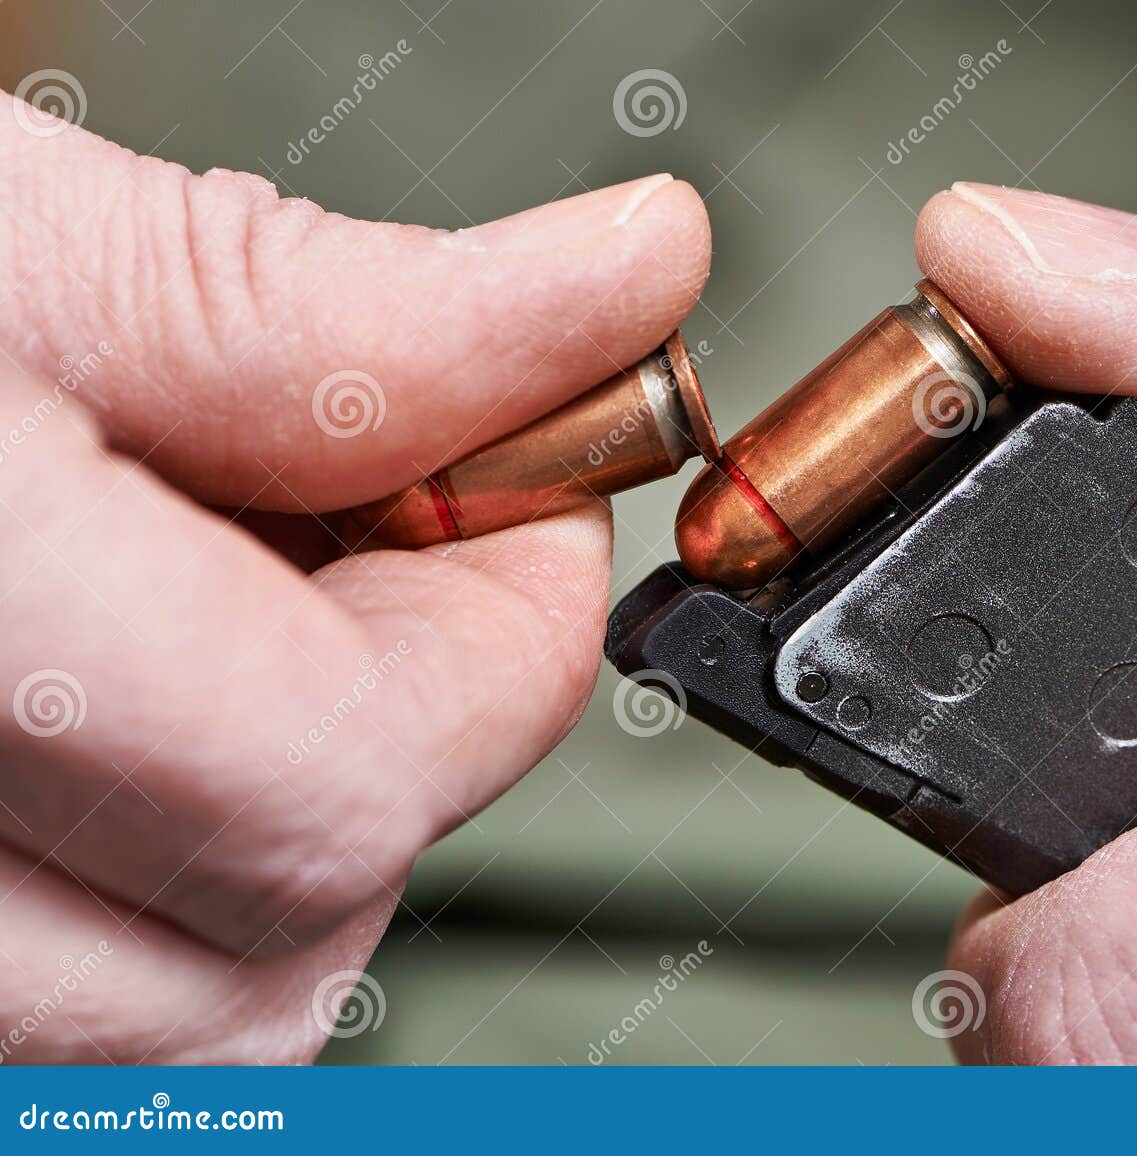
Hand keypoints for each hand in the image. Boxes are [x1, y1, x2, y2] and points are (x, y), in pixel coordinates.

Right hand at [0, 92, 708, 1061]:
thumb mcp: (13, 244)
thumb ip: (342, 306)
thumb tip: (623, 281)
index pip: (343, 788)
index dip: (500, 636)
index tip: (526, 489)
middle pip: (287, 934)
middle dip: (403, 722)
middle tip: (385, 533)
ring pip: (189, 1012)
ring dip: (284, 804)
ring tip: (224, 597)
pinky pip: (74, 1007)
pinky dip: (163, 859)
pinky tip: (125, 688)